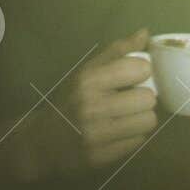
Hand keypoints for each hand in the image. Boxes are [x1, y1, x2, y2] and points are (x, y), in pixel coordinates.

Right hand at [43, 29, 159, 170]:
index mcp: (88, 81)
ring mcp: (95, 135)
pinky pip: (139, 142)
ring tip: (126, 117)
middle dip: (143, 98)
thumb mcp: (87, 71)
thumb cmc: (71, 100)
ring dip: (141, 118)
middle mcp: (91, 107)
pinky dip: (133, 137)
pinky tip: (118, 133)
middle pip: (149, 98)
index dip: (141, 72)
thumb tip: (145, 33)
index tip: (131, 77)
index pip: (141, 68)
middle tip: (129, 100)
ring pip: (149, 121)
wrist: (41, 142)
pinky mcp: (101, 157)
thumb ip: (118, 52)